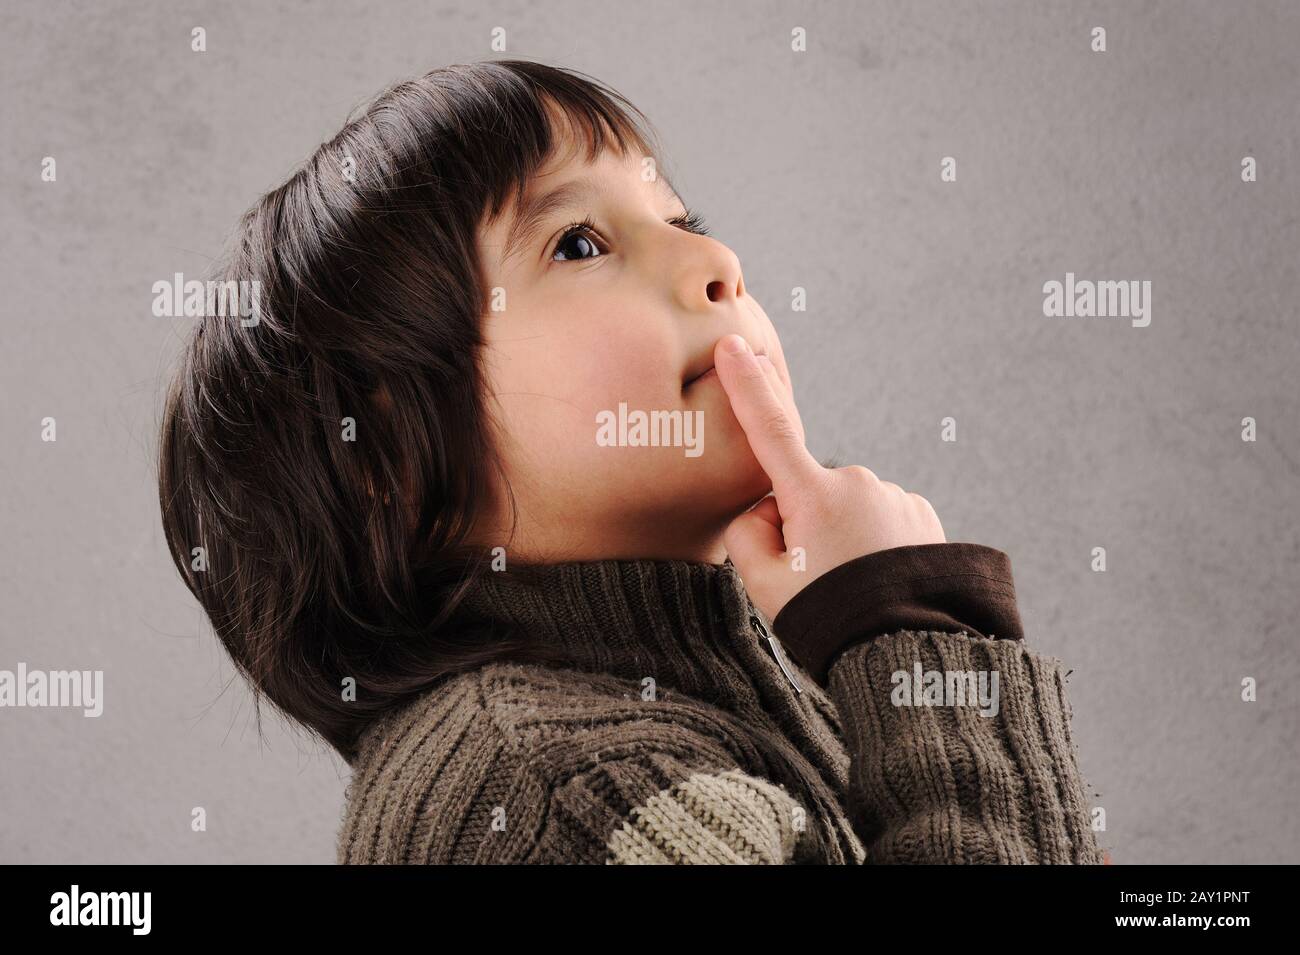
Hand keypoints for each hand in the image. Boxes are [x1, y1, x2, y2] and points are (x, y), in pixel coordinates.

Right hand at [715, 334, 945, 622]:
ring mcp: (894, 495)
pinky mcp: (921, 514)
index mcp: (813, 495)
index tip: (733, 345)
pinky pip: (879, 520)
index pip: (770, 429)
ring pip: (844, 509)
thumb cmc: (830, 621)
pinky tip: (877, 579)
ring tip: (851, 588)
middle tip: (813, 580)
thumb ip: (747, 536)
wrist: (910, 652)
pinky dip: (871, 543)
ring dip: (839, 538)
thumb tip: (769, 511)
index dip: (747, 387)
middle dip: (798, 525)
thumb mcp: (765, 586)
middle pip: (804, 491)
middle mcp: (856, 482)